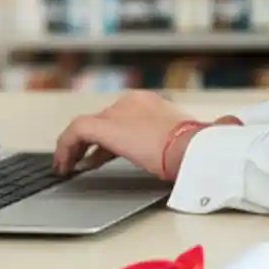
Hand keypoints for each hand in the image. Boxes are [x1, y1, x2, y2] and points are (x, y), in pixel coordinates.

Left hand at [52, 91, 209, 179]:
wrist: (193, 149)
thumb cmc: (197, 149)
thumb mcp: (187, 141)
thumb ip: (179, 140)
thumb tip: (204, 141)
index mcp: (150, 104)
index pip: (120, 118)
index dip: (108, 140)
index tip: (102, 154)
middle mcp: (131, 103)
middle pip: (102, 123)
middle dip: (91, 145)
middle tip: (81, 162)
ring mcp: (117, 113)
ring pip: (85, 127)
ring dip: (74, 147)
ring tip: (67, 166)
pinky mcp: (104, 126)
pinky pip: (74, 133)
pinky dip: (66, 148)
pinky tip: (63, 166)